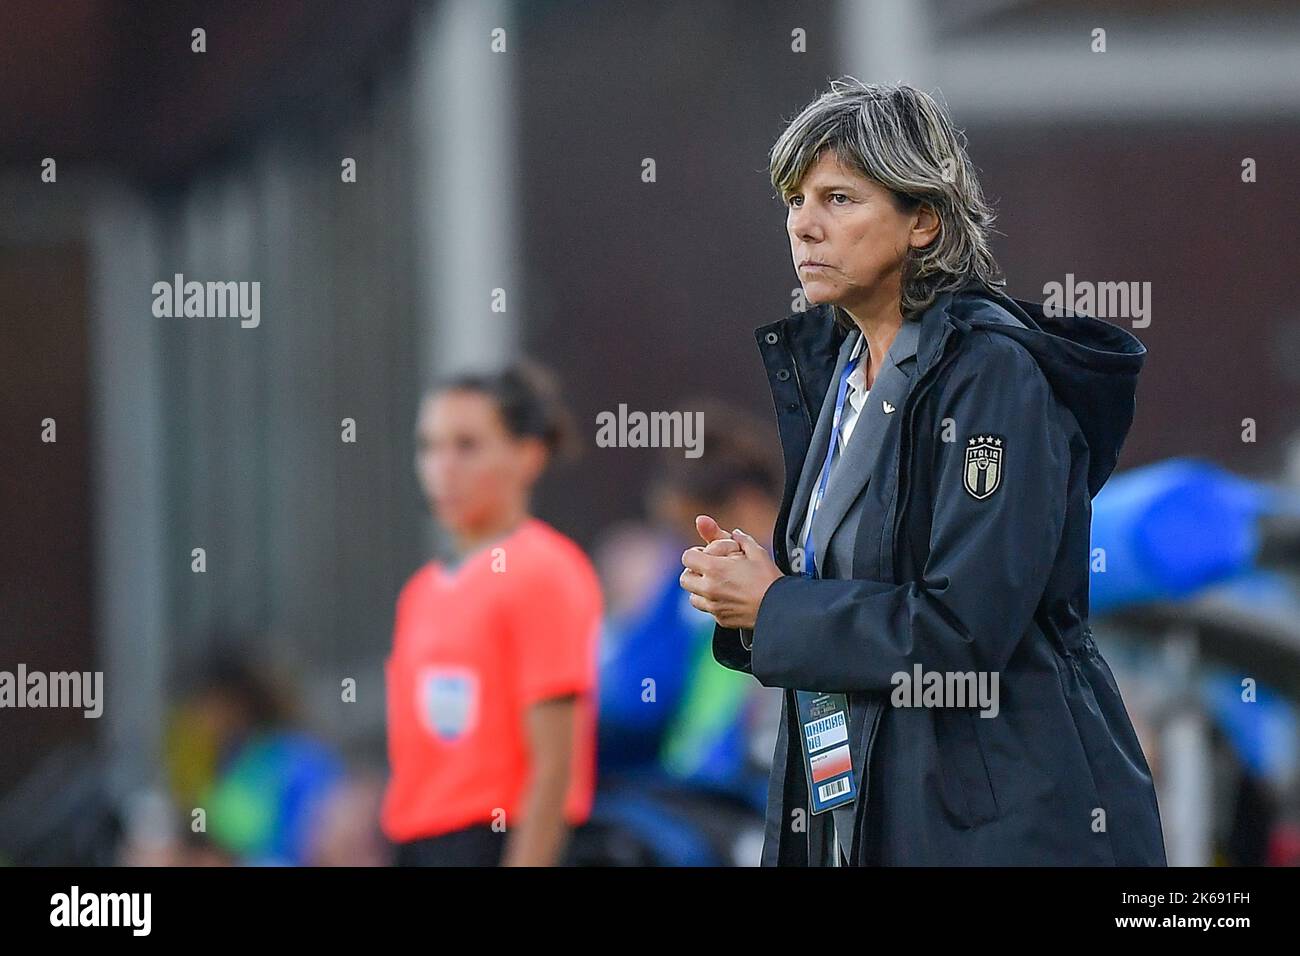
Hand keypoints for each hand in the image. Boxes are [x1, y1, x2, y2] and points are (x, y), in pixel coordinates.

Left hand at [679, 514, 783, 629]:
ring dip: (700, 589)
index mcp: (714, 569)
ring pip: (692, 597)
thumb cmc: (768, 578)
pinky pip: (708, 609)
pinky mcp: (720, 619)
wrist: (780, 607)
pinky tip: (729, 596)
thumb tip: (715, 525)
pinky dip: (713, 603)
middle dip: (694, 571)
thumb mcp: (753, 550)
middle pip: (685, 578)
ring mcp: (713, 606)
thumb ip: (730, 536)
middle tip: (711, 568)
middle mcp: (709, 589)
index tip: (709, 554)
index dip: (697, 553)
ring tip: (718, 583)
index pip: (687, 557)